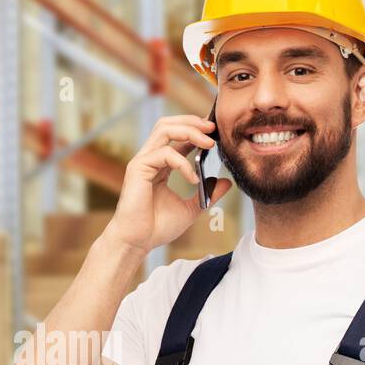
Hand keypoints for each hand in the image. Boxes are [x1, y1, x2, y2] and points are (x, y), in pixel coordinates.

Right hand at [103, 113, 232, 254]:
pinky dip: (183, 163)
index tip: (216, 132)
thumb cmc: (157, 227)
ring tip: (208, 142)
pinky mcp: (138, 168)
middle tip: (213, 128)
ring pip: (164, 129)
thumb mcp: (191, 208)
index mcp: (160, 165)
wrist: (138, 242)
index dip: (196, 129)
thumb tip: (226, 182)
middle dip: (192, 121)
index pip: (177, 136)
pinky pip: (165, 154)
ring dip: (189, 131)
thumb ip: (207, 193)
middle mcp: (150, 159)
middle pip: (168, 124)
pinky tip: (193, 177)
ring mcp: (143, 161)